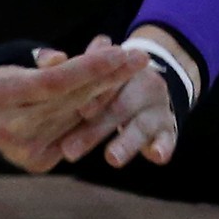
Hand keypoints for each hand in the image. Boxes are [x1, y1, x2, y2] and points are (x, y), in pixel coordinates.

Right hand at [0, 36, 143, 172]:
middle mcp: (10, 126)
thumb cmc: (4, 83)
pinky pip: (75, 134)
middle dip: (108, 77)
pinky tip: (115, 94)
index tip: (119, 52)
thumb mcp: (10, 62)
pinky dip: (95, 114)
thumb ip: (38, 60)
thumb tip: (63, 58)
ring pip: (78, 117)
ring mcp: (24, 149)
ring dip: (108, 93)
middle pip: (71, 99)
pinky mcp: (38, 163)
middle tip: (139, 58)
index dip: (88, 67)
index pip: (54, 81)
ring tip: (132, 71)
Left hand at [58, 62, 178, 168]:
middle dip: (95, 130)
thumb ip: (73, 66)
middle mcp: (143, 84)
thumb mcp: (97, 70)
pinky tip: (156, 156)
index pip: (107, 81)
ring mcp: (157, 107)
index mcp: (122, 68)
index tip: (80, 111)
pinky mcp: (168, 128)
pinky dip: (163, 146)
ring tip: (110, 159)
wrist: (151, 82)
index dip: (95, 97)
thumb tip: (50, 59)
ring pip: (142, 124)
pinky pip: (168, 137)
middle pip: (120, 107)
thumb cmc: (111, 82)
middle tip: (70, 151)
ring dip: (127, 142)